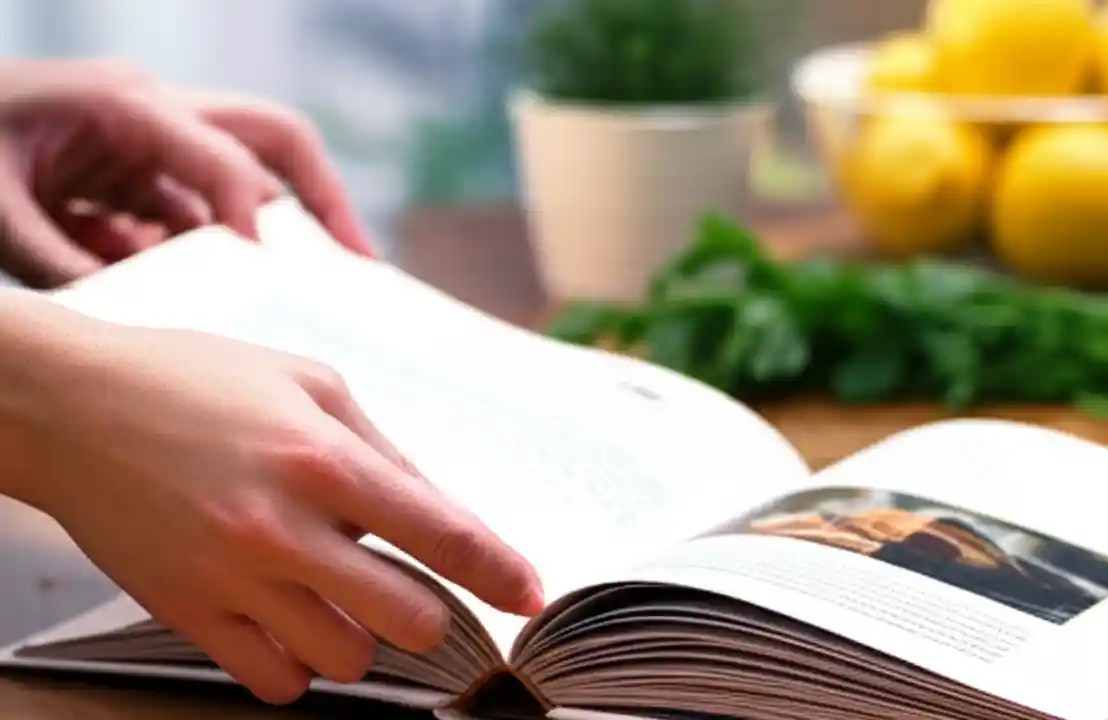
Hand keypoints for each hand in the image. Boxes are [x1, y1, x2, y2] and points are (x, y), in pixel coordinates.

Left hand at [0, 59, 373, 287]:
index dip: (255, 219)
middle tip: (359, 263)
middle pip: (274, 140)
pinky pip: (187, 210)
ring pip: (240, 178)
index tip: (274, 275)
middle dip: (324, 199)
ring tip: (292, 298)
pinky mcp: (132, 164)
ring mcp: (149, 135)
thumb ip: (71, 272)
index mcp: (128, 106)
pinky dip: (193, 251)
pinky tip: (181, 293)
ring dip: (257, 236)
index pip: (227, 158)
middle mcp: (155, 112)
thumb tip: (146, 332)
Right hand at [0, 295, 542, 703]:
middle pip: (406, 620)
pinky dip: (298, 663)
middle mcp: (283, 528)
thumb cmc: (200, 380)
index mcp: (325, 459)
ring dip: (361, 637)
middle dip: (428, 612)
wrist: (72, 406)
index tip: (530, 597)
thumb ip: (383, 452)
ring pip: (345, 661)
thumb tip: (442, 513)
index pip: (444, 535)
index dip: (502, 573)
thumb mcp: (310, 384)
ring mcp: (231, 578)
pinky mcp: (186, 613)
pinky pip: (273, 682)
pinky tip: (290, 618)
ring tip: (337, 592)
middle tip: (409, 586)